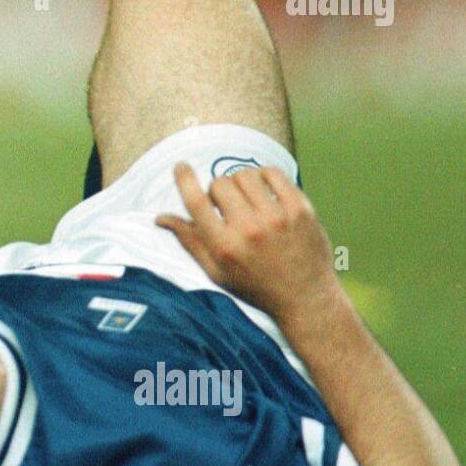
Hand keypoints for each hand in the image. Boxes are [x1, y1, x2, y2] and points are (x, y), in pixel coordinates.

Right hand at [156, 163, 341, 324]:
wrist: (306, 298)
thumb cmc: (255, 287)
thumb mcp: (216, 271)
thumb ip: (189, 241)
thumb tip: (159, 218)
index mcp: (224, 247)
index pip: (196, 202)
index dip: (184, 179)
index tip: (180, 167)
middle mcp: (249, 230)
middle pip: (220, 184)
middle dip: (217, 190)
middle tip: (225, 205)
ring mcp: (277, 218)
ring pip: (245, 175)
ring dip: (240, 182)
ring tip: (246, 199)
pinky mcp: (300, 209)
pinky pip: (273, 174)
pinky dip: (264, 177)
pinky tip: (264, 192)